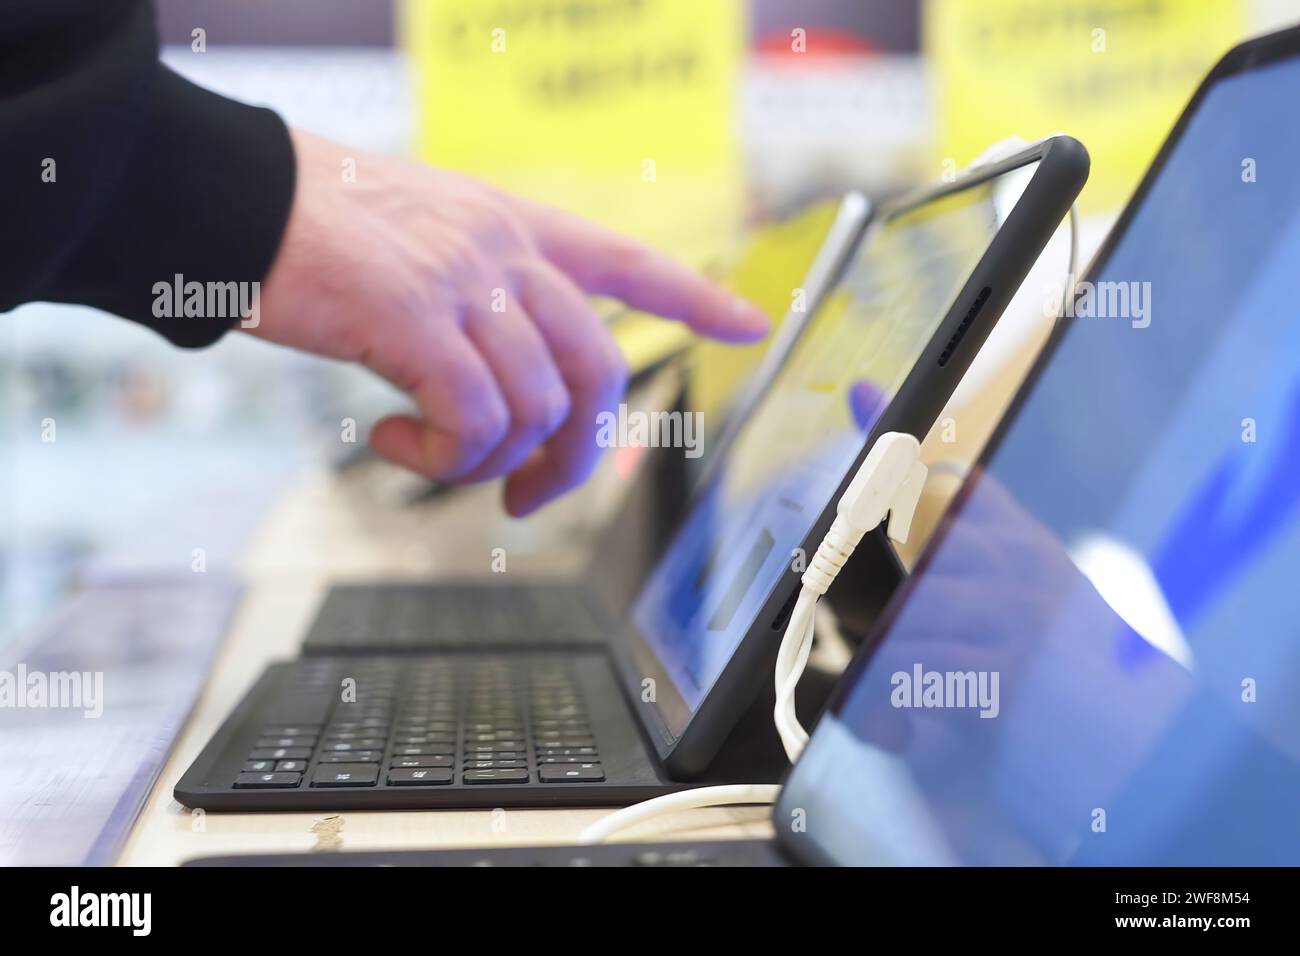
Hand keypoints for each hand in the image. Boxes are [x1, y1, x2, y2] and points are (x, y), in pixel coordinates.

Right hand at [252, 129, 769, 514]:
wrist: (237, 197)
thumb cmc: (316, 229)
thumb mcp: (420, 246)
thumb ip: (475, 301)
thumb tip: (499, 397)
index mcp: (513, 226)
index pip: (627, 259)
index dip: (693, 295)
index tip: (749, 321)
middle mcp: (505, 251)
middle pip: (599, 368)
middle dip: (576, 454)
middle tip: (527, 494)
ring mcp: (467, 284)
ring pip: (537, 407)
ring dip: (487, 462)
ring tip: (428, 452)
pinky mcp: (417, 320)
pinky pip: (476, 422)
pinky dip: (444, 457)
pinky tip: (393, 439)